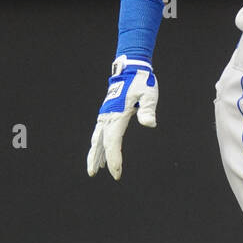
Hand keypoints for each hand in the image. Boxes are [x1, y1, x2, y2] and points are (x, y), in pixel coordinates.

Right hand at [86, 55, 157, 179]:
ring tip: (94, 168)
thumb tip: (149, 124)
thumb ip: (148, 109)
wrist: (131, 68)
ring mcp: (105, 114)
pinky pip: (100, 132)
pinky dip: (99, 144)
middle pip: (100, 142)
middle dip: (97, 159)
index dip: (114, 158)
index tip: (116, 172)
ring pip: (97, 138)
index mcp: (117, 114)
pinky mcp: (107, 113)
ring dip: (94, 153)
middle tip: (93, 174)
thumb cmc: (142, 81)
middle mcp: (108, 116)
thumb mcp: (149, 94)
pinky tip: (101, 153)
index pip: (113, 141)